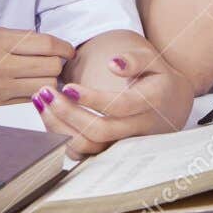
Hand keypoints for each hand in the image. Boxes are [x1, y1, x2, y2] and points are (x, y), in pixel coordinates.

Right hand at [0, 27, 75, 107]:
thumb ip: (22, 40)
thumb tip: (56, 48)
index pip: (47, 44)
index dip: (64, 48)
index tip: (68, 51)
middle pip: (51, 66)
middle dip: (59, 65)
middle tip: (55, 64)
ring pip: (44, 86)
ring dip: (50, 82)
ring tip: (43, 77)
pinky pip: (29, 102)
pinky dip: (36, 96)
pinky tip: (31, 90)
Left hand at [36, 31, 194, 158]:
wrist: (170, 105)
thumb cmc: (156, 78)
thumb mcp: (152, 61)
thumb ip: (134, 59)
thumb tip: (113, 64)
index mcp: (151, 102)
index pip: (120, 107)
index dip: (92, 99)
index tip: (67, 87)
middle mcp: (139, 129)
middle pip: (100, 131)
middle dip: (68, 114)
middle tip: (45, 92)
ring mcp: (125, 144)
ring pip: (89, 147)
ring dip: (59, 128)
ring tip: (42, 102)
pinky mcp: (111, 152)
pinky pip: (83, 153)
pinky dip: (62, 137)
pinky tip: (49, 116)